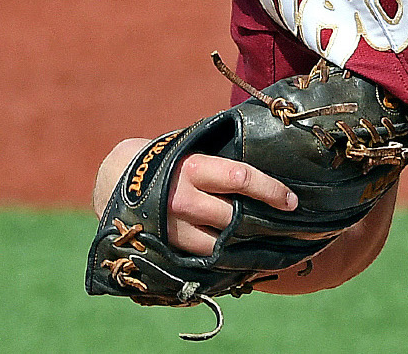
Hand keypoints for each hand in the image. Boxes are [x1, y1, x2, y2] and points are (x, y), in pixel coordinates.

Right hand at [92, 138, 298, 254]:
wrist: (115, 179)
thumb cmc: (165, 159)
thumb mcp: (190, 148)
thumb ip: (220, 159)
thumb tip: (266, 154)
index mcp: (194, 168)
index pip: (242, 179)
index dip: (271, 191)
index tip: (292, 202)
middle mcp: (183, 199)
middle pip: (234, 217)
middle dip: (261, 223)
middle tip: (285, 227)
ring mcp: (172, 227)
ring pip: (219, 244)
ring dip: (242, 245)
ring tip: (265, 244)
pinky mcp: (165, 246)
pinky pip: (201, 258)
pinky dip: (222, 258)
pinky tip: (239, 258)